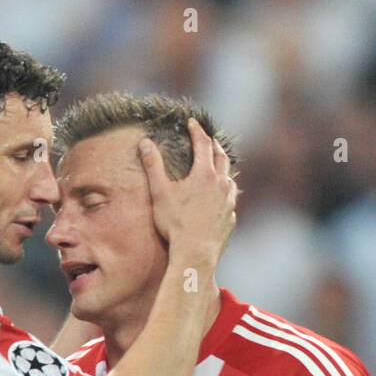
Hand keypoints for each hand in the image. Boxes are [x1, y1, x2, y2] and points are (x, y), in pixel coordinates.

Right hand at [139, 117, 236, 263]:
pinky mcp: (230, 218)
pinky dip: (225, 192)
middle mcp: (221, 184)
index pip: (202, 144)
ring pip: (229, 178)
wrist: (196, 253)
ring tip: (218, 167)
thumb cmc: (176, 223)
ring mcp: (228, 202)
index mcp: (204, 174)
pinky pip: (230, 200)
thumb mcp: (160, 192)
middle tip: (209, 139)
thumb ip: (153, 166)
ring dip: (223, 169)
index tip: (192, 122)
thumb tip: (144, 142)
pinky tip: (221, 198)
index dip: (196, 131)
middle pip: (221, 158)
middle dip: (214, 146)